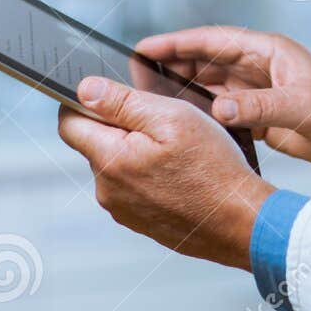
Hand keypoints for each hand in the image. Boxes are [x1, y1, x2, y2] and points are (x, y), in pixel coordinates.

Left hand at [57, 76, 275, 268]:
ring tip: (177, 151)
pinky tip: (180, 173)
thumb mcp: (172, 117)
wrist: (241, 221)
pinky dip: (150, 174)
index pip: (68, 122)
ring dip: (137, 151)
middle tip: (163, 124)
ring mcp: (122, 209)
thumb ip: (123, 102)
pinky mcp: (139, 221)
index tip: (111, 95)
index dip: (85, 101)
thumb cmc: (214, 169)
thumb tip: (86, 89)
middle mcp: (107, 189)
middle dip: (121, 127)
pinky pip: (133, 186)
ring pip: (117, 164)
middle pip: (95, 142)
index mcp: (110, 159)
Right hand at [133, 26, 310, 167]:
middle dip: (168, 68)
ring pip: (208, 87)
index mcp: (267, 51)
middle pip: (203, 62)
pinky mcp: (259, 114)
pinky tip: (179, 126)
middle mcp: (257, 66)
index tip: (142, 48)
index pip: (213, 40)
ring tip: (146, 102)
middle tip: (131, 79)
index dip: (176, 43)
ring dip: (181, 93)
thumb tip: (219, 110)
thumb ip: (261, 107)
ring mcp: (257, 89)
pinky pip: (221, 110)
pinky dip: (199, 115)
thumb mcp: (302, 105)